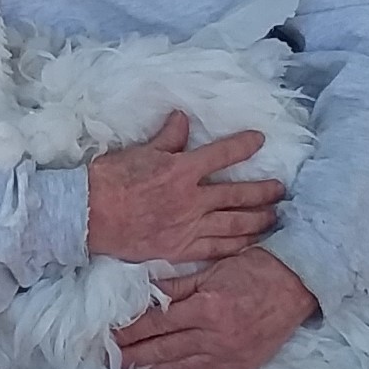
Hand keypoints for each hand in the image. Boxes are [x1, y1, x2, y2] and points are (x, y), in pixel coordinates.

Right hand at [87, 111, 284, 264]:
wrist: (87, 216)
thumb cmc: (109, 180)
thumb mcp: (139, 151)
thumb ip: (166, 138)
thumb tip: (182, 118)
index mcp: (181, 171)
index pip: (222, 154)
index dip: (244, 146)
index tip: (260, 140)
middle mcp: (191, 200)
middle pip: (238, 195)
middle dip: (263, 192)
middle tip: (281, 190)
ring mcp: (187, 228)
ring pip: (234, 225)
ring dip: (257, 220)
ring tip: (274, 217)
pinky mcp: (179, 250)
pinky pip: (216, 250)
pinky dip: (236, 246)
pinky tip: (250, 245)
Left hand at [115, 246, 318, 368]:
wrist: (298, 285)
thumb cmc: (256, 268)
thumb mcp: (213, 268)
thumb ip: (177, 284)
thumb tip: (145, 295)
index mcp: (206, 308)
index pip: (156, 323)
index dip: (129, 331)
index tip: (108, 335)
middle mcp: (214, 338)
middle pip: (162, 350)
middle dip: (131, 355)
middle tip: (105, 359)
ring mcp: (228, 357)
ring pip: (180, 368)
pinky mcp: (240, 367)